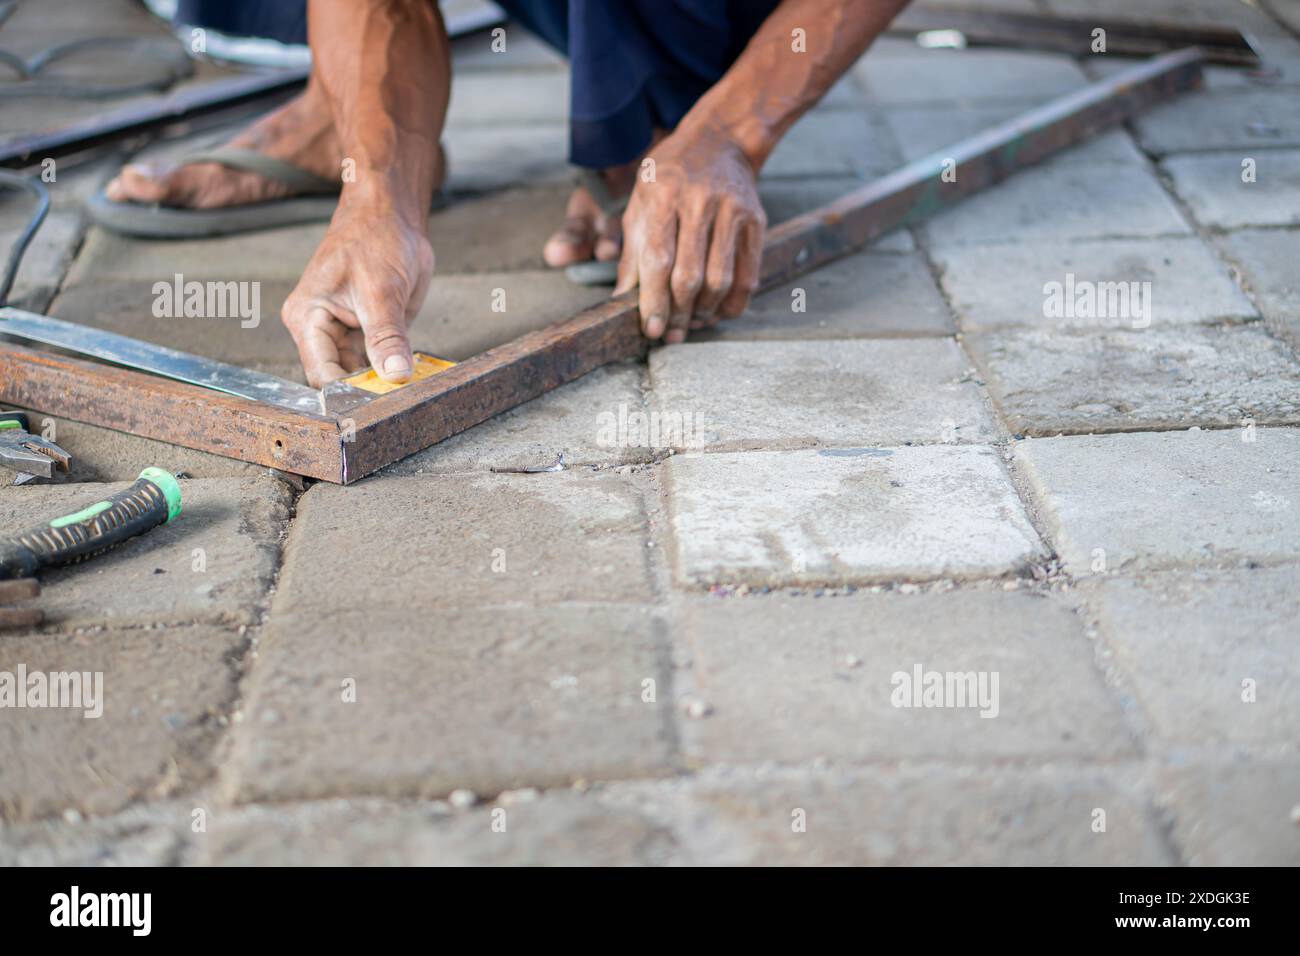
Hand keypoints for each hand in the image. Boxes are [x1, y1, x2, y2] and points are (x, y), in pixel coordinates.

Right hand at [281, 199, 433, 387]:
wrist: (392, 215)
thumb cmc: (374, 237)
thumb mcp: (382, 290)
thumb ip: (387, 337)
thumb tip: (395, 375)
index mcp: (308, 318)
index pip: (321, 373)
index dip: (347, 393)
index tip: (378, 405)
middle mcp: (321, 331)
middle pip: (341, 379)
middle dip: (369, 391)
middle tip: (401, 402)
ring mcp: (346, 333)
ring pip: (363, 374)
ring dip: (385, 383)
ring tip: (411, 392)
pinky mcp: (369, 332)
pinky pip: (381, 361)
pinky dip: (396, 369)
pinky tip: (415, 376)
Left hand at [614, 124, 765, 343]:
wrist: (720, 141)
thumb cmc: (670, 177)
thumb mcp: (640, 203)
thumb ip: (632, 252)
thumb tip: (623, 301)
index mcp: (662, 194)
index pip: (658, 260)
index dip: (654, 301)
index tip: (651, 330)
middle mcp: (699, 201)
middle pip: (690, 275)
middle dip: (678, 313)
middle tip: (671, 334)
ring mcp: (732, 210)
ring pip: (720, 280)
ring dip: (705, 312)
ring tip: (691, 324)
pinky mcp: (756, 220)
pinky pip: (748, 275)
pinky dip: (733, 303)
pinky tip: (718, 312)